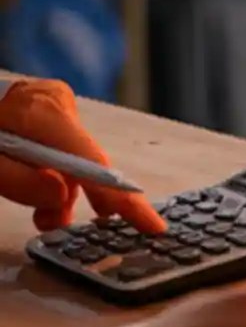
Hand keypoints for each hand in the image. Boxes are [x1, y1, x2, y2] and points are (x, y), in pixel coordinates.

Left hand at [0, 79, 164, 232]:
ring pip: (74, 159)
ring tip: (44, 215)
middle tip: (66, 225)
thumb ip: (16, 180)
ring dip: (61, 190)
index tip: (148, 223)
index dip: (119, 197)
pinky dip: (53, 174)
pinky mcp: (48, 109)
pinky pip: (63, 150)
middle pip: (86, 160)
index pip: (90, 160)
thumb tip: (60, 196)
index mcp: (39, 111)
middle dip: (78, 197)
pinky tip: (41, 189)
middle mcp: (54, 102)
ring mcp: (53, 103)